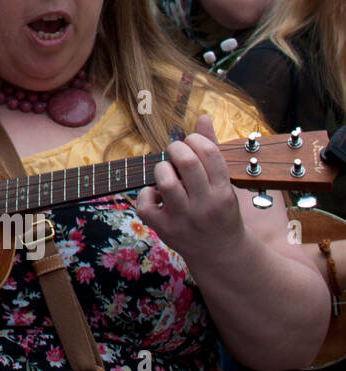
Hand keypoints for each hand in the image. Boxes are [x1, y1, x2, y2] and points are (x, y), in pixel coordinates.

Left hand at [137, 115, 244, 259]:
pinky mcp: (165, 230)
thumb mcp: (222, 183)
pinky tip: (156, 196)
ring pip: (165, 181)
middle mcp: (206, 205)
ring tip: (165, 173)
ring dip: (161, 169)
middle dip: (175, 149)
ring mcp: (185, 219)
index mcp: (223, 191)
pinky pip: (146, 204)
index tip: (190, 143)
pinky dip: (146, 195)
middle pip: (186, 162)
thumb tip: (202, 116)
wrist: (221, 254)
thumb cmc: (219, 210)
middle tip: (174, 152)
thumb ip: (211, 150)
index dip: (195, 140)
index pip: (209, 153)